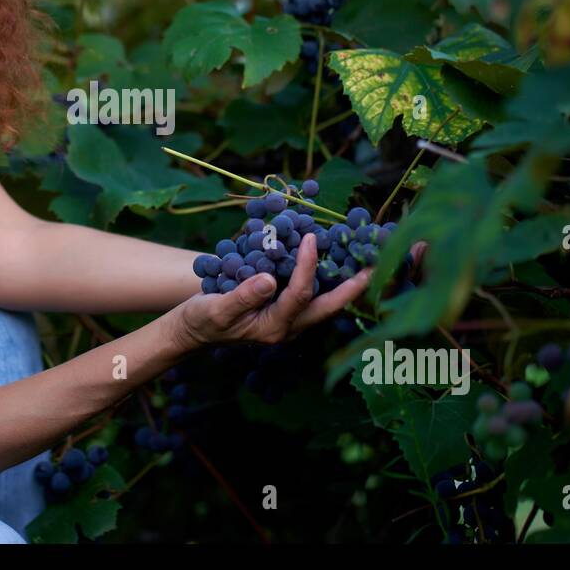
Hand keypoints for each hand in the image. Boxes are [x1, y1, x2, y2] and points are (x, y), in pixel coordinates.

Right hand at [168, 233, 426, 349]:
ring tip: (364, 259)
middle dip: (353, 287)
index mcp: (275, 327)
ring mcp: (290, 320)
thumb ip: (243, 296)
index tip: (311, 239)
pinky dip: (326, 279)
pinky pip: (313, 296)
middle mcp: (289, 326)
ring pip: (325, 302)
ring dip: (345, 282)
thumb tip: (269, 280)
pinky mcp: (285, 310)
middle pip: (328, 306)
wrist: (194, 329)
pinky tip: (335, 261)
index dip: (308, 267)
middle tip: (376, 264)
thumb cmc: (203, 320)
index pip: (300, 294)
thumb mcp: (216, 308)